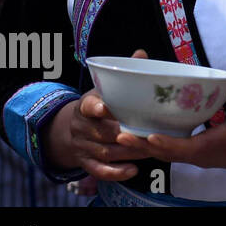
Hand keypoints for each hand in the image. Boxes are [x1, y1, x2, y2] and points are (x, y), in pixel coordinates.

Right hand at [44, 49, 152, 181]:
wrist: (74, 128)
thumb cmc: (100, 105)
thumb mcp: (104, 88)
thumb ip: (122, 76)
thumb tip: (141, 53)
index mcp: (86, 104)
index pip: (87, 105)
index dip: (96, 108)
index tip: (106, 108)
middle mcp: (81, 126)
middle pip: (101, 132)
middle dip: (123, 134)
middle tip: (145, 133)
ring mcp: (82, 146)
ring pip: (104, 151)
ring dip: (127, 152)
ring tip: (150, 150)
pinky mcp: (85, 162)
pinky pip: (99, 170)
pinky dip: (115, 172)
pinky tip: (133, 170)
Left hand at [116, 49, 225, 184]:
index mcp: (210, 146)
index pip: (180, 149)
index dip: (161, 142)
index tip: (143, 134)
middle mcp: (199, 157)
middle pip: (163, 154)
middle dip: (141, 145)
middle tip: (118, 131)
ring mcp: (198, 158)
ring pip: (165, 156)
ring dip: (145, 147)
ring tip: (123, 132)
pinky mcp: (199, 156)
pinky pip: (173, 153)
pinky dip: (158, 146)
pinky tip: (146, 133)